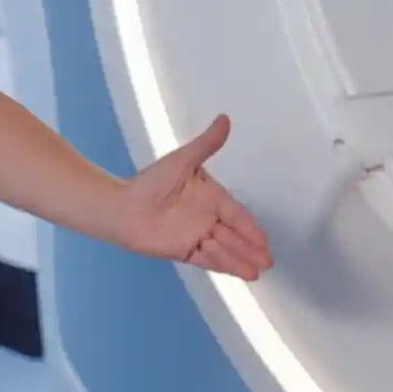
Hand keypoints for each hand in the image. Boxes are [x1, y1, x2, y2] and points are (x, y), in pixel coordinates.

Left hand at [117, 115, 273, 280]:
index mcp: (212, 198)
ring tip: (257, 273)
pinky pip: (208, 260)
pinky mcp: (186, 252)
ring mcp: (199, 237)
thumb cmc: (152, 182)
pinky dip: (224, 264)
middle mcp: (209, 219)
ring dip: (241, 260)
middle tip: (269, 261)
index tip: (265, 241)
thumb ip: (206, 144)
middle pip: (236, 236)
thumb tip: (224, 118)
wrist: (123, 207)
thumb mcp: (182, 160)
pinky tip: (239, 272)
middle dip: (252, 249)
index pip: (238, 215)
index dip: (252, 229)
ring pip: (225, 250)